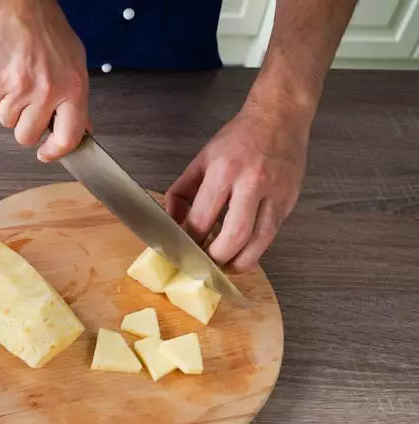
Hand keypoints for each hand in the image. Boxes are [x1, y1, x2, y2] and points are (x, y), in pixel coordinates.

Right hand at [0, 0, 88, 161]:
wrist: (18, 7)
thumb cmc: (47, 31)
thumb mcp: (74, 64)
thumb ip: (76, 100)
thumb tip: (82, 130)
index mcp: (73, 88)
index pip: (69, 137)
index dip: (55, 153)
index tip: (46, 154)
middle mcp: (48, 91)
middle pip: (27, 136)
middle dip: (24, 126)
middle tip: (27, 106)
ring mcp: (21, 88)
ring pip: (8, 122)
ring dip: (10, 107)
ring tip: (18, 80)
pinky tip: (7, 72)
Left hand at [165, 99, 309, 272]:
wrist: (280, 117)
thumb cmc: (239, 137)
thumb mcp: (201, 159)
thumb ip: (181, 192)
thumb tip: (172, 222)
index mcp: (224, 170)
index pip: (203, 218)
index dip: (190, 240)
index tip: (182, 251)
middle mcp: (252, 183)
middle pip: (233, 236)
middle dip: (216, 258)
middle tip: (204, 265)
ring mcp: (275, 194)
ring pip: (258, 243)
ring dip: (239, 262)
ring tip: (224, 267)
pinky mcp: (289, 201)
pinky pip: (271, 234)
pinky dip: (255, 249)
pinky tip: (242, 251)